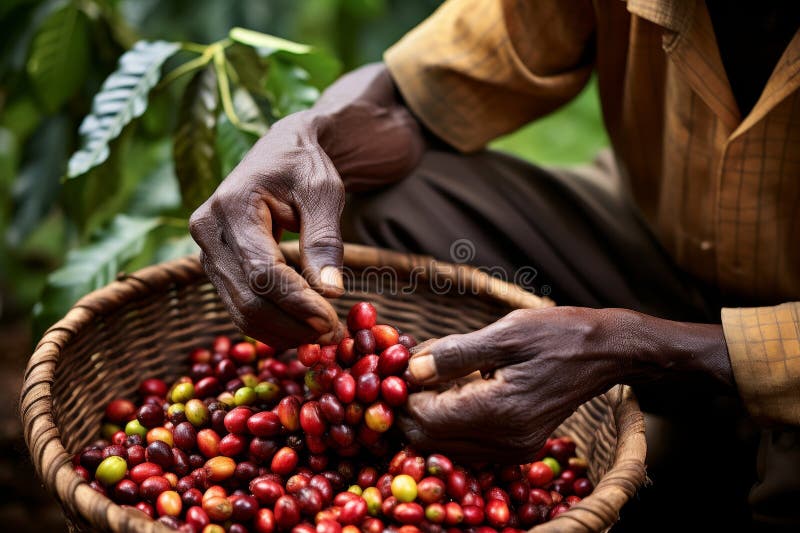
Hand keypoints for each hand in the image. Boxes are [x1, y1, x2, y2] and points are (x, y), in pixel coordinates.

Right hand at [189, 64, 423, 347]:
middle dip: (292, 323)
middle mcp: (208, 231)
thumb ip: (324, 240)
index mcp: (231, 206)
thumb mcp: (323, 194)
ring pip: (241, 310)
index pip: (263, 271)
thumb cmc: (306, 168)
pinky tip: (303, 327)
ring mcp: (207, 252)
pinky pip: (239, 306)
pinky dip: (272, 324)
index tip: (332, 322)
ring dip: (284, 331)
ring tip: (323, 335)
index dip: (297, 303)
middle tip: (333, 335)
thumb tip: (331, 292)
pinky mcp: (216, 267)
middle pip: (248, 297)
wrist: (282, 152)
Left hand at [400, 307, 732, 462]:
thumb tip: (409, 370)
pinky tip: (448, 390)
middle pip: (430, 439)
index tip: (389, 367)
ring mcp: (513, 448)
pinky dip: (447, 421)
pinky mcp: (517, 446)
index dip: (399, 396)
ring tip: (423, 377)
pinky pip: (465, 443)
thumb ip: (455, 354)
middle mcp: (505, 441)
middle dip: (406, 408)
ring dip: (425, 415)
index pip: (427, 419)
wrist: (607, 352)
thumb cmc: (559, 333)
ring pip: (444, 445)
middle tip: (398, 374)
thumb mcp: (505, 333)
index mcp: (501, 412)